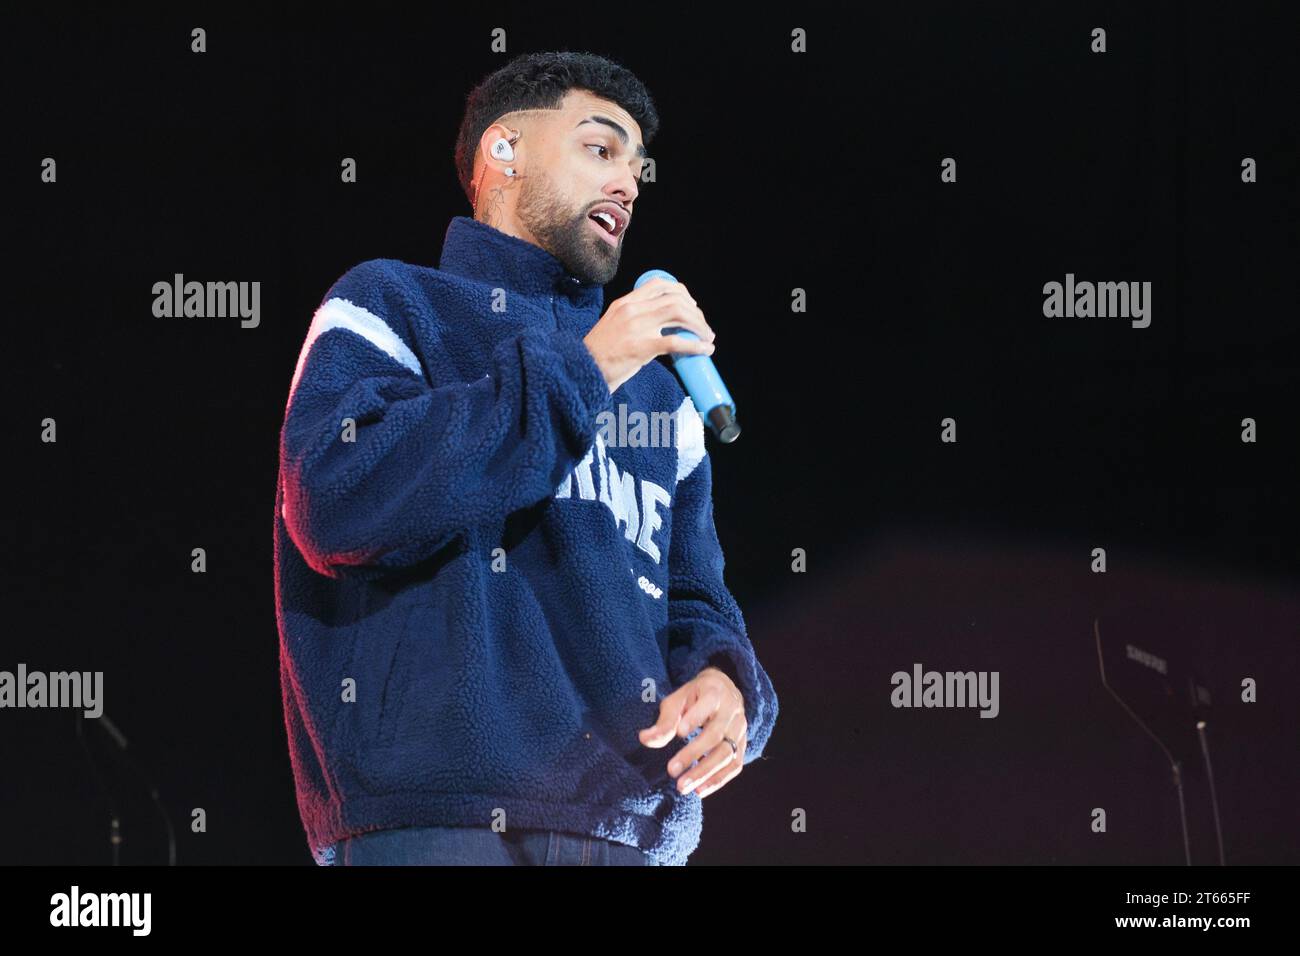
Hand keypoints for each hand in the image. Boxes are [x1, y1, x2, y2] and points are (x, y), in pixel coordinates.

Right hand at [583, 276, 715, 393]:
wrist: (582, 369)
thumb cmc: (599, 353)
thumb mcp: (614, 325)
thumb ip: (632, 320)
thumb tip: (659, 326)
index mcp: (625, 303)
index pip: (658, 285)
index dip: (681, 291)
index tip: (691, 304)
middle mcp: (632, 310)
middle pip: (675, 299)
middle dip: (696, 312)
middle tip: (703, 326)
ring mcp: (637, 327)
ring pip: (679, 314)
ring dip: (699, 325)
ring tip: (707, 337)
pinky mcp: (642, 347)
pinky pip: (676, 342)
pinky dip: (695, 345)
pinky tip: (705, 350)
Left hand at [638, 666, 747, 798]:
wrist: (725, 691)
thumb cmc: (695, 696)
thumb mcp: (678, 700)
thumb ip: (665, 721)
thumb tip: (645, 739)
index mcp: (715, 693)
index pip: (707, 705)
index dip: (694, 719)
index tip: (679, 733)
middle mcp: (732, 711)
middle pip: (716, 735)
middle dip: (693, 754)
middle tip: (672, 771)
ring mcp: (740, 729)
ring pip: (726, 754)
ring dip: (704, 773)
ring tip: (684, 787)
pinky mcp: (742, 745)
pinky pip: (735, 765)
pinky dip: (718, 780)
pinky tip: (700, 790)